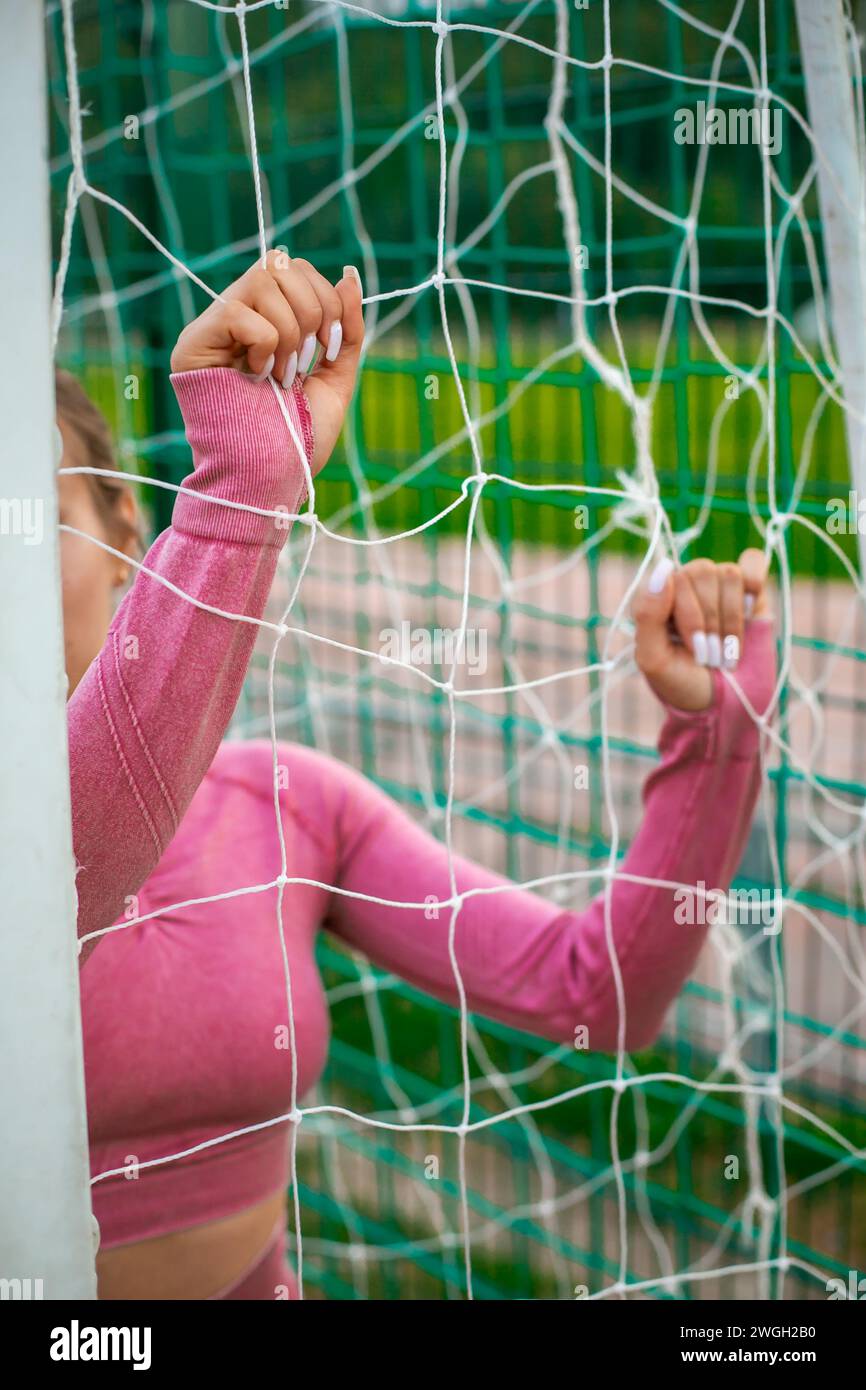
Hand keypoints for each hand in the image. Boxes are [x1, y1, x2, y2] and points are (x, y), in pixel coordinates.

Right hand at [170, 250, 364, 471]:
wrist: (270, 477)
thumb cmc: (298, 437)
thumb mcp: (335, 376)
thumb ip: (346, 326)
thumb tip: (349, 273)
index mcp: (268, 319)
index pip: (296, 268)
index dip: (325, 298)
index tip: (331, 346)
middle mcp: (238, 315)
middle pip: (280, 263)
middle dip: (311, 311)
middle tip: (305, 361)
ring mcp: (213, 328)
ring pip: (262, 280)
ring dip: (288, 332)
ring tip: (282, 375)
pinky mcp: (194, 344)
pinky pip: (240, 311)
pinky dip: (263, 344)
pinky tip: (256, 376)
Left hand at [633, 548, 771, 711]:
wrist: (725, 705)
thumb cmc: (683, 682)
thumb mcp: (654, 659)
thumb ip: (648, 615)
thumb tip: (663, 571)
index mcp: (657, 597)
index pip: (673, 579)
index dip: (690, 616)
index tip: (695, 651)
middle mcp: (686, 585)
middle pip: (702, 571)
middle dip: (711, 620)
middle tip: (713, 654)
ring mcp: (718, 586)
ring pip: (728, 573)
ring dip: (733, 618)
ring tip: (729, 647)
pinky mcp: (749, 591)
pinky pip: (752, 561)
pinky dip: (754, 583)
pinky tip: (751, 610)